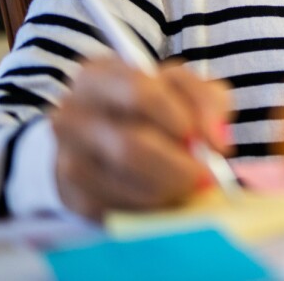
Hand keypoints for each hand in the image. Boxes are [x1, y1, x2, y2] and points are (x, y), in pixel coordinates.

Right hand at [49, 57, 230, 219]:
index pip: (139, 92)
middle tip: (206, 175)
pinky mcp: (73, 197)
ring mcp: (67, 158)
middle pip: (129, 145)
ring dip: (168, 188)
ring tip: (187, 183)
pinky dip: (150, 207)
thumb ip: (208, 102)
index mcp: (98, 76)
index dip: (180, 117)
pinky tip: (163, 196)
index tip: (208, 139)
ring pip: (125, 181)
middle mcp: (72, 114)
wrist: (110, 140)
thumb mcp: (185, 90)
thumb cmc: (154, 108)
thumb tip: (216, 142)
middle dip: (178, 165)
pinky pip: (118, 208)